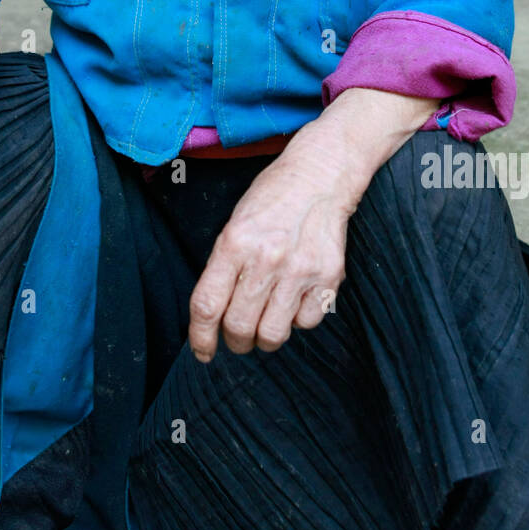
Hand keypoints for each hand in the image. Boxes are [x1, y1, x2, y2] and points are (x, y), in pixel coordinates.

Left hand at [187, 149, 356, 362]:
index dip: (200, 338)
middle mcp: (266, 258)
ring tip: (266, 322)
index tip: (202, 352)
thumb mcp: (234, 224)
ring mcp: (299, 270)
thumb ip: (223, 268)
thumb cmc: (271, 200)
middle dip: (235, 340)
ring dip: (264, 338)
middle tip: (239, 335)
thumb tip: (214, 317)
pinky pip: (307, 323)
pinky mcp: (328, 277)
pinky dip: (297, 320)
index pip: (207, 305)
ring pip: (272, 334)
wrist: (319, 177)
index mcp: (234, 243)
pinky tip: (294, 299)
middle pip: (239, 326)